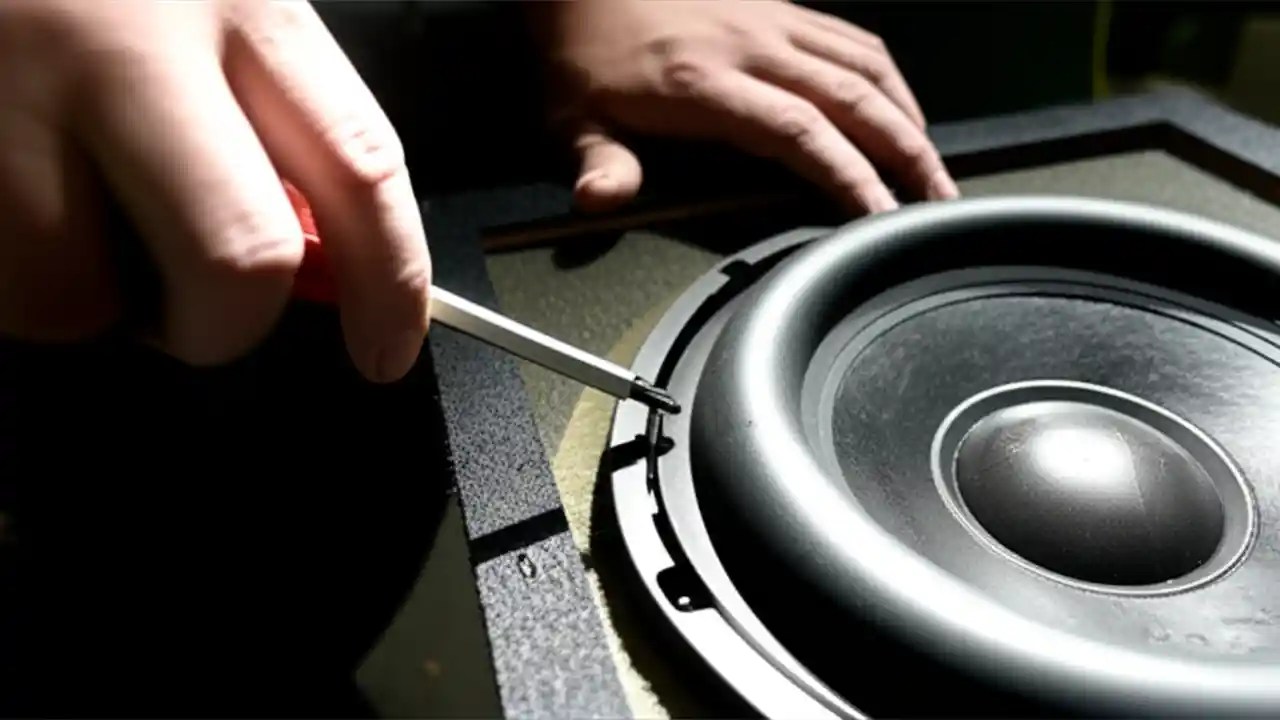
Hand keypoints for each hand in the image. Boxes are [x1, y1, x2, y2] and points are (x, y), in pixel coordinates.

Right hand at [0, 0, 430, 381]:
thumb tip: (322, 265)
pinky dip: (10, 274)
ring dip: (77, 297)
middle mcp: (129, 42)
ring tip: (48, 219)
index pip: (361, 165)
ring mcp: (8, 91)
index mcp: (237, 1)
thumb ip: (260, 121)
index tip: (386, 352)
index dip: (391, 285)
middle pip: (241, 260)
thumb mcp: (196, 8)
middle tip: (191, 315)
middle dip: (221, 326)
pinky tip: (0, 200)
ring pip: (78, 295)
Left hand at [529, 0, 958, 214]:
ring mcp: (771, 22)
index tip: (880, 215)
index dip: (848, 174)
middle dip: (905, 153)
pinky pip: (850, 37)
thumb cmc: (582, 46)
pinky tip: (898, 104)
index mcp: (706, 83)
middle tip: (936, 201)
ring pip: (863, 65)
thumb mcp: (572, 114)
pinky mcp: (777, 7)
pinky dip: (886, 74)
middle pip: (852, 98)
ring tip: (932, 162)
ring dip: (907, 115)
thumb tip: (600, 199)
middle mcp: (752, 47)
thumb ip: (599, 162)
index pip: (799, 131)